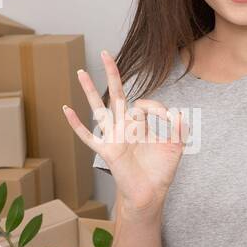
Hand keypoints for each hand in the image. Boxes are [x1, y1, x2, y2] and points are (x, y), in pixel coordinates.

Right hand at [62, 50, 187, 214]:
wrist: (150, 194)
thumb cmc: (160, 171)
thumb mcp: (176, 146)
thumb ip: (180, 128)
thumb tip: (177, 113)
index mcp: (140, 124)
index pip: (143, 104)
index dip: (156, 108)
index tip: (168, 118)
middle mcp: (124, 127)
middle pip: (115, 94)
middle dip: (112, 74)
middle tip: (105, 53)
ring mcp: (113, 137)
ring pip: (98, 108)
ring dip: (90, 90)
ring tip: (81, 72)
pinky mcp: (107, 151)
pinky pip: (88, 136)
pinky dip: (77, 124)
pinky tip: (66, 110)